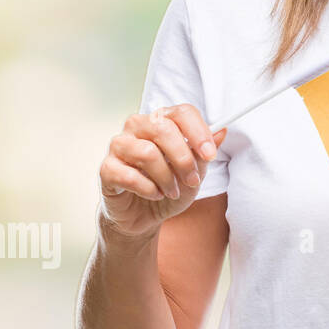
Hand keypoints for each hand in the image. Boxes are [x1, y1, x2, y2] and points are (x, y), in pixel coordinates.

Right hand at [98, 104, 226, 238]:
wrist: (144, 215)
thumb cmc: (169, 187)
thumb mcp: (194, 172)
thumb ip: (204, 153)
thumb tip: (222, 131)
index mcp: (162, 120)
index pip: (182, 112)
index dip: (199, 132)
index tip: (210, 155)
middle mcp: (138, 126)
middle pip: (164, 129)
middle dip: (183, 159)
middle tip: (192, 179)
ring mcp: (118, 145)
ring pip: (147, 152)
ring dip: (166, 177)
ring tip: (172, 191)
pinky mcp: (106, 168)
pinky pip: (129, 175)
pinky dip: (148, 189)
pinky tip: (154, 194)